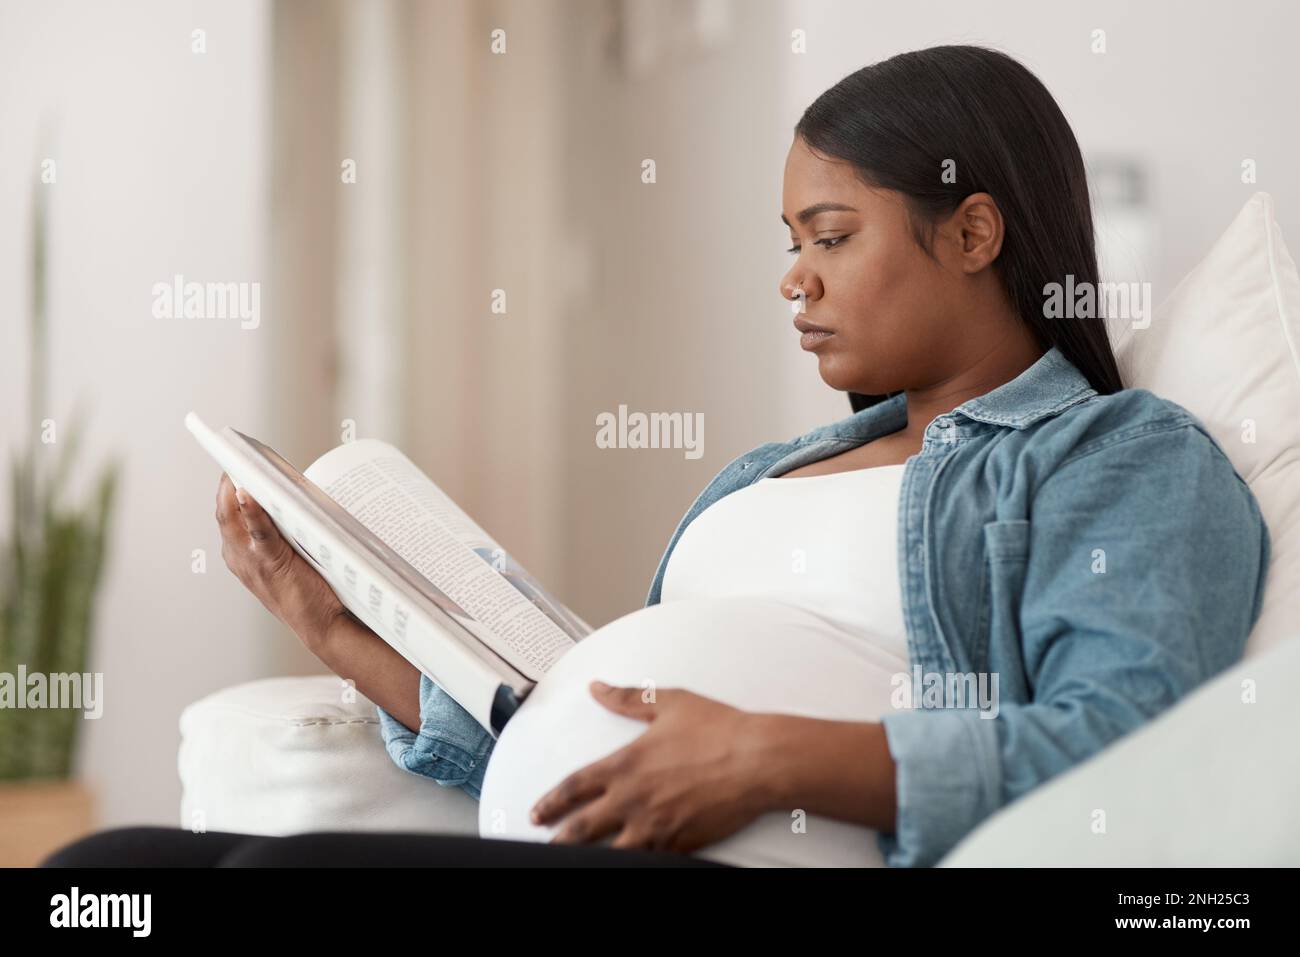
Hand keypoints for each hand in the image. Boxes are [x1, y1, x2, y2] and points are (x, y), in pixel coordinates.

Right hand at [214, 472, 343, 649]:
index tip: (231, 463)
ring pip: (234, 518)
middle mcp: (239, 558)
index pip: (228, 515)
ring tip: (238, 465)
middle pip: (225, 512)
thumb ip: (281, 531)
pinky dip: (251, 512)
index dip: (227, 489)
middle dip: (227, 482)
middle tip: (234, 455)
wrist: (324, 624)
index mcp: (241, 556)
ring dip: (234, 490)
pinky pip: (258, 532)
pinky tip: (250, 492)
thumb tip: (291, 493)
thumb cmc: (311, 590)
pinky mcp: (271, 563)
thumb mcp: (288, 555)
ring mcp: (251, 562)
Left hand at [529, 682, 775, 854]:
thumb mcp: (669, 703)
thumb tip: (597, 688)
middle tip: (545, 845)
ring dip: (588, 856)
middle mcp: (634, 799)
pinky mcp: (679, 843)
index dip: (551, 802)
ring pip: (609, 851)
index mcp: (626, 764)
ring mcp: (656, 826)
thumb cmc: (718, 728)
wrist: (758, 760)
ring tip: (574, 861)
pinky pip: (647, 859)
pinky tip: (622, 863)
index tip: (537, 812)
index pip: (575, 787)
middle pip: (582, 829)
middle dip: (559, 839)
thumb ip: (628, 698)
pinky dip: (631, 862)